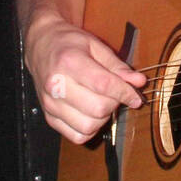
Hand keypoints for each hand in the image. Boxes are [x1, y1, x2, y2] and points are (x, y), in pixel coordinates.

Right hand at [24, 14, 147, 143]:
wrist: (42, 46)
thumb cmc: (69, 44)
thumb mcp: (96, 46)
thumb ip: (117, 66)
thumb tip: (139, 82)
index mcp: (69, 62)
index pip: (104, 85)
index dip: (125, 92)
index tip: (136, 96)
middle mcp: (56, 86)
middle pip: (98, 109)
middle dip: (115, 103)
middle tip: (116, 94)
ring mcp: (50, 104)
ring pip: (88, 126)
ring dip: (103, 118)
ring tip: (103, 102)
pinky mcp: (49, 117)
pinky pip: (77, 136)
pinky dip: (90, 129)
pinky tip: (91, 114)